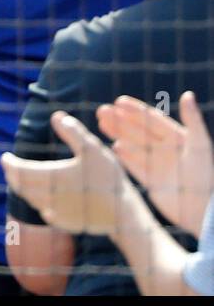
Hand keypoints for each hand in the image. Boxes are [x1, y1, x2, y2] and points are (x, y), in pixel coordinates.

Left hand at [1, 111, 130, 235]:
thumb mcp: (93, 150)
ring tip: (22, 179)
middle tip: (10, 167)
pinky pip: (45, 213)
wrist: (124, 215)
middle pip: (22, 187)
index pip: (20, 171)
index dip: (9, 164)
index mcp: (52, 178)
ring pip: (32, 200)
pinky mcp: (65, 224)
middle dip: (14, 175)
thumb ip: (73, 132)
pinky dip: (38, 202)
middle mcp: (49, 197)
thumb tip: (56, 116)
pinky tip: (42, 199)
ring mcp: (56, 214)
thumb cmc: (109, 179)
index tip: (4, 157)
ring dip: (24, 189)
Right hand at [98, 92, 213, 235]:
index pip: (153, 120)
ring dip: (117, 134)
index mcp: (178, 138)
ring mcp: (157, 165)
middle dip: (121, 120)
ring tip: (101, 122)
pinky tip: (114, 146)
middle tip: (102, 110)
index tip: (119, 101)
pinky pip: (134, 165)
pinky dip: (124, 156)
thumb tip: (187, 94)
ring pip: (133, 145)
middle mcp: (166, 150)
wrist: (201, 210)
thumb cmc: (204, 175)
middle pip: (138, 130)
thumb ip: (193, 119)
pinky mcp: (151, 181)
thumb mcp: (199, 145)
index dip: (136, 110)